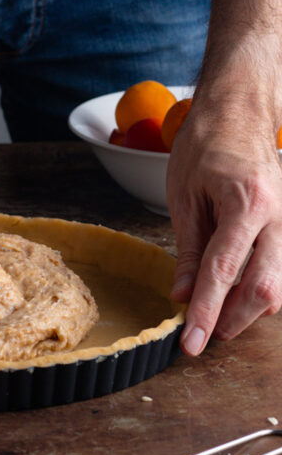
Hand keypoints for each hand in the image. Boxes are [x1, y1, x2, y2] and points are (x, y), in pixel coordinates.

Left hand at [166, 95, 281, 354]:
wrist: (240, 111)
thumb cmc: (206, 144)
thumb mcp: (184, 195)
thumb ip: (186, 249)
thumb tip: (182, 295)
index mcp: (245, 203)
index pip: (223, 271)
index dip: (206, 312)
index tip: (192, 343)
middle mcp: (277, 216)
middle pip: (263, 287)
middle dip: (233, 319)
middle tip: (204, 334)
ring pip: (278, 284)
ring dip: (247, 308)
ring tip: (216, 315)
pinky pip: (279, 268)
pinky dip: (258, 288)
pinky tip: (234, 292)